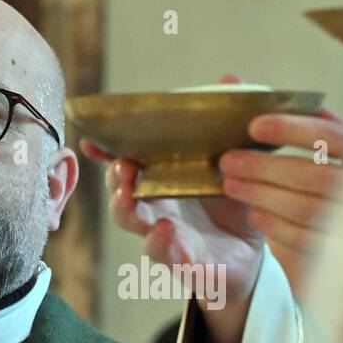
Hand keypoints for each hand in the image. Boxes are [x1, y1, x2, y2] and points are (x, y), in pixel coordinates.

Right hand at [86, 75, 265, 342]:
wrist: (251, 257)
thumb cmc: (233, 206)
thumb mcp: (239, 163)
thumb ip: (230, 126)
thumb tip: (232, 80)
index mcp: (162, 179)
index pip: (126, 161)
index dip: (105, 150)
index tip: (92, 138)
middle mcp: (156, 207)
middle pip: (120, 193)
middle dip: (116, 180)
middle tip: (124, 168)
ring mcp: (165, 235)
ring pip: (134, 224)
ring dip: (129, 211)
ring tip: (133, 198)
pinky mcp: (185, 263)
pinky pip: (169, 256)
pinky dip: (164, 246)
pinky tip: (168, 234)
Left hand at [219, 109, 342, 327]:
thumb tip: (302, 105)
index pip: (335, 134)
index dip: (293, 127)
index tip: (256, 124)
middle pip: (312, 175)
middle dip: (264, 167)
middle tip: (229, 161)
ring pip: (307, 210)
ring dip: (264, 197)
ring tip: (234, 187)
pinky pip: (313, 242)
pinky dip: (281, 228)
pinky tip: (259, 216)